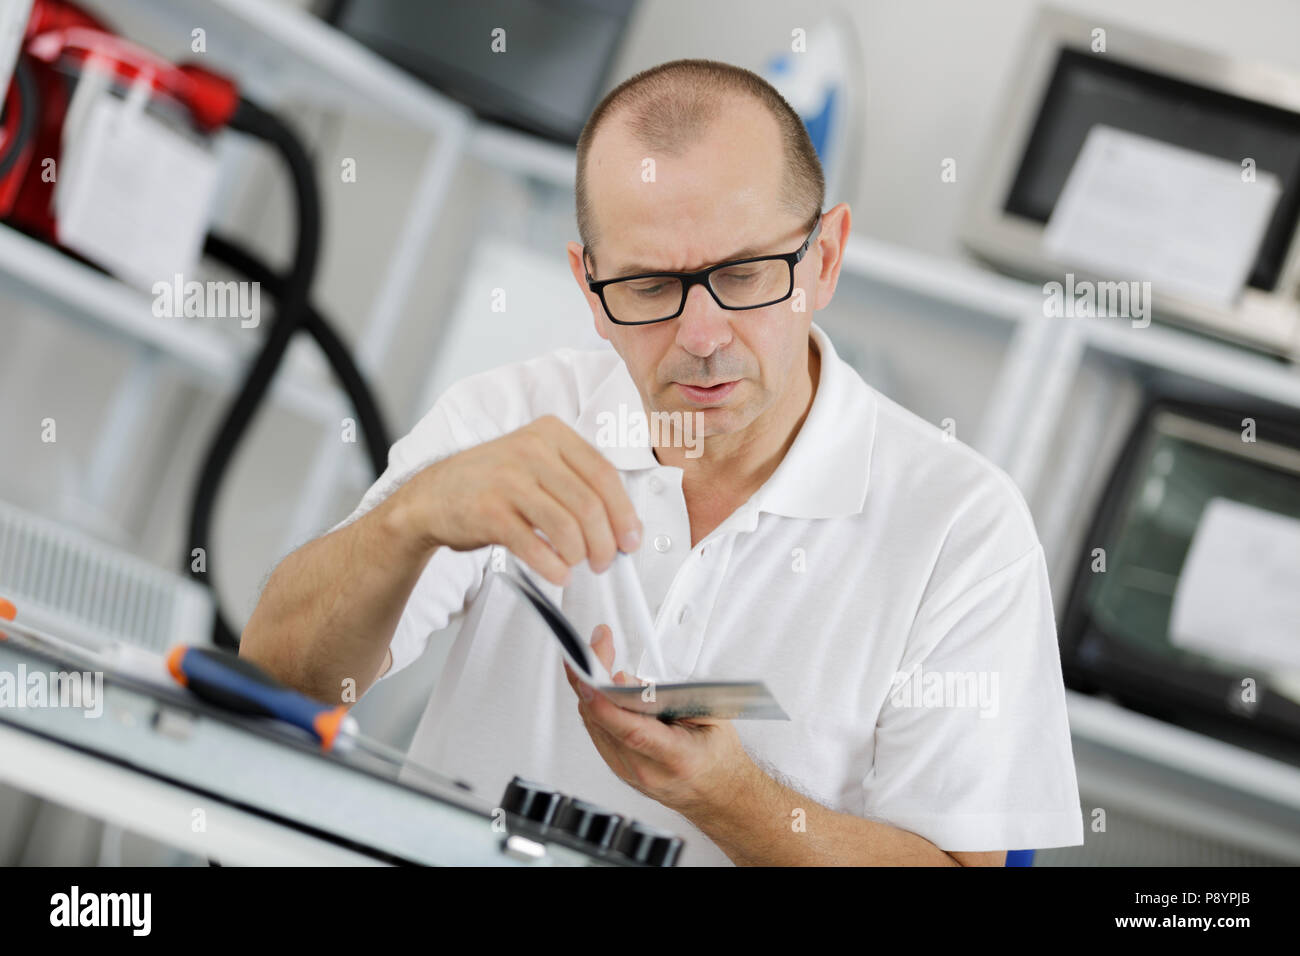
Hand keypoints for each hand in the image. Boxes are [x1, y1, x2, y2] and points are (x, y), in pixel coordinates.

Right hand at [398, 415, 641, 585]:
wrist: (431, 496)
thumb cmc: (491, 484)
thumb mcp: (535, 463)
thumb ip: (575, 482)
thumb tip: (620, 524)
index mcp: (551, 433)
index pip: (604, 474)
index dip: (624, 512)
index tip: (631, 539)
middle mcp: (531, 450)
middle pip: (590, 504)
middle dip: (605, 541)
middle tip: (605, 561)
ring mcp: (508, 480)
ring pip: (567, 526)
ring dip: (580, 555)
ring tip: (578, 565)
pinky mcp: (489, 512)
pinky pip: (534, 545)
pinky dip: (553, 566)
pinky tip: (558, 573)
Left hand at [563, 624, 752, 815]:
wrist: (718, 795)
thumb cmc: (718, 759)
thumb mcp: (711, 719)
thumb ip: (672, 698)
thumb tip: (630, 681)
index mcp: (676, 759)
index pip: (632, 732)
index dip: (605, 703)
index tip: (591, 677)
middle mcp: (646, 771)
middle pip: (603, 722)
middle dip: (594, 676)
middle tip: (598, 644)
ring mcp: (627, 772)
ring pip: (594, 724)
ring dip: (591, 686)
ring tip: (600, 654)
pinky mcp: (617, 767)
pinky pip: (596, 731)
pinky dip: (595, 703)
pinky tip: (600, 681)